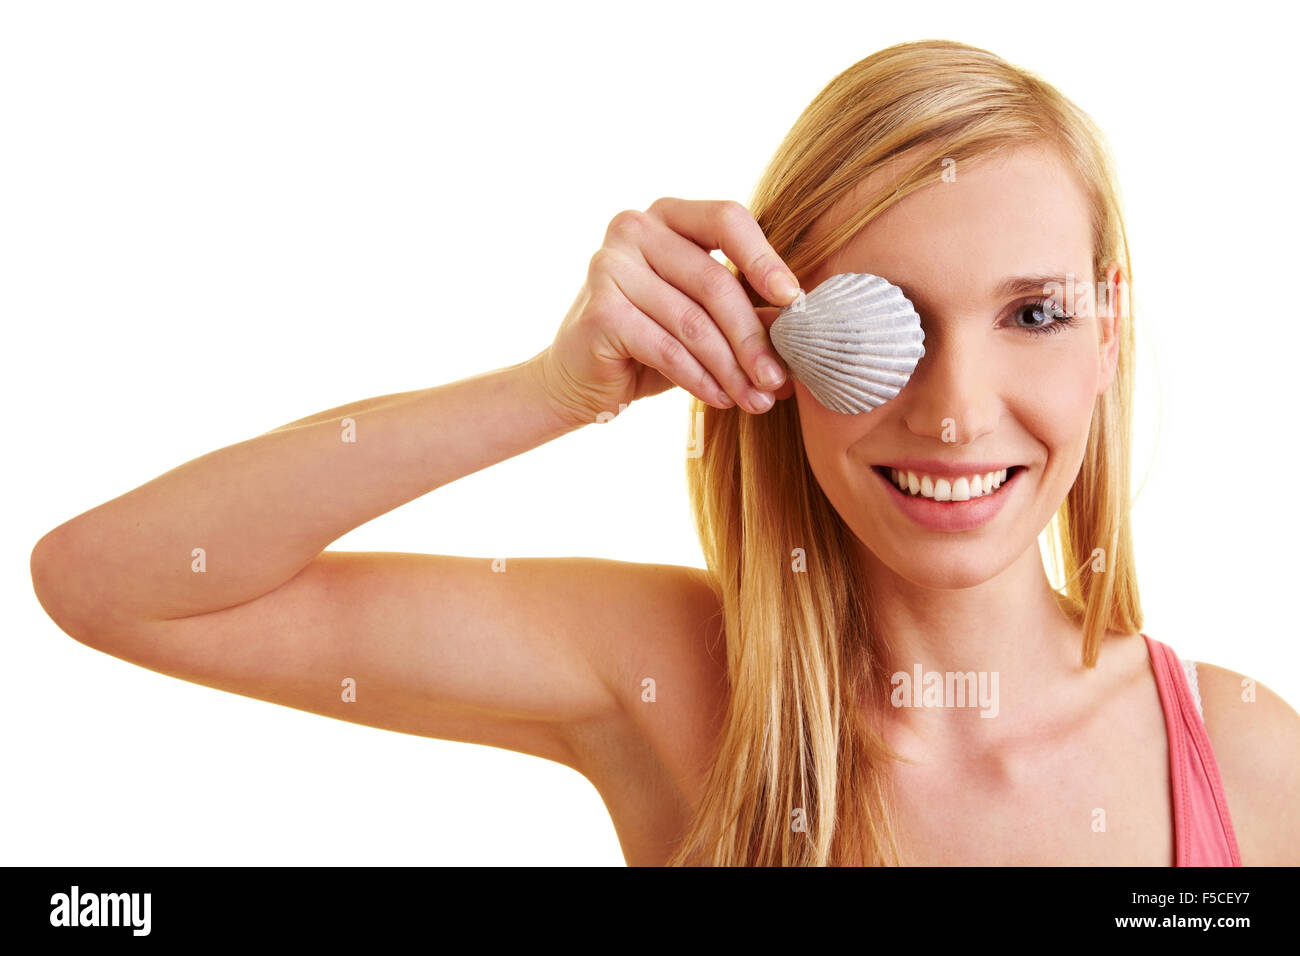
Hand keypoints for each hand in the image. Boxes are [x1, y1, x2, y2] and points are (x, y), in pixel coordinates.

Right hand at [536, 198, 798, 425]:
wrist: (581, 376)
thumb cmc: (651, 340)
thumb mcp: (705, 319)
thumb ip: (747, 310)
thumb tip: (804, 327)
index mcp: (668, 215)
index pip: (727, 219)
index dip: (764, 258)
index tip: (794, 301)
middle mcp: (634, 228)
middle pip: (714, 281)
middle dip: (752, 338)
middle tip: (779, 380)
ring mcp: (610, 265)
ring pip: (693, 322)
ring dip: (731, 368)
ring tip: (756, 400)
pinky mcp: (600, 311)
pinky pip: (667, 349)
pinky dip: (700, 379)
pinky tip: (721, 399)